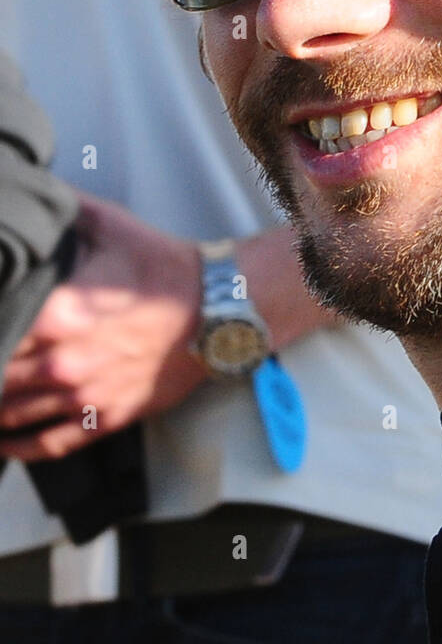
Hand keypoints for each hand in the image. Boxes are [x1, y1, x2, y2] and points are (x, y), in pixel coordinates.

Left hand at [0, 192, 206, 459]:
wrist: (218, 308)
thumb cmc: (165, 269)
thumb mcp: (112, 226)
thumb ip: (65, 210)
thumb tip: (36, 197)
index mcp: (57, 313)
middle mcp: (63, 361)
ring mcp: (84, 394)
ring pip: (11, 414)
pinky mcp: (106, 416)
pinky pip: (48, 444)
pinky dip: (17, 446)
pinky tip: (3, 442)